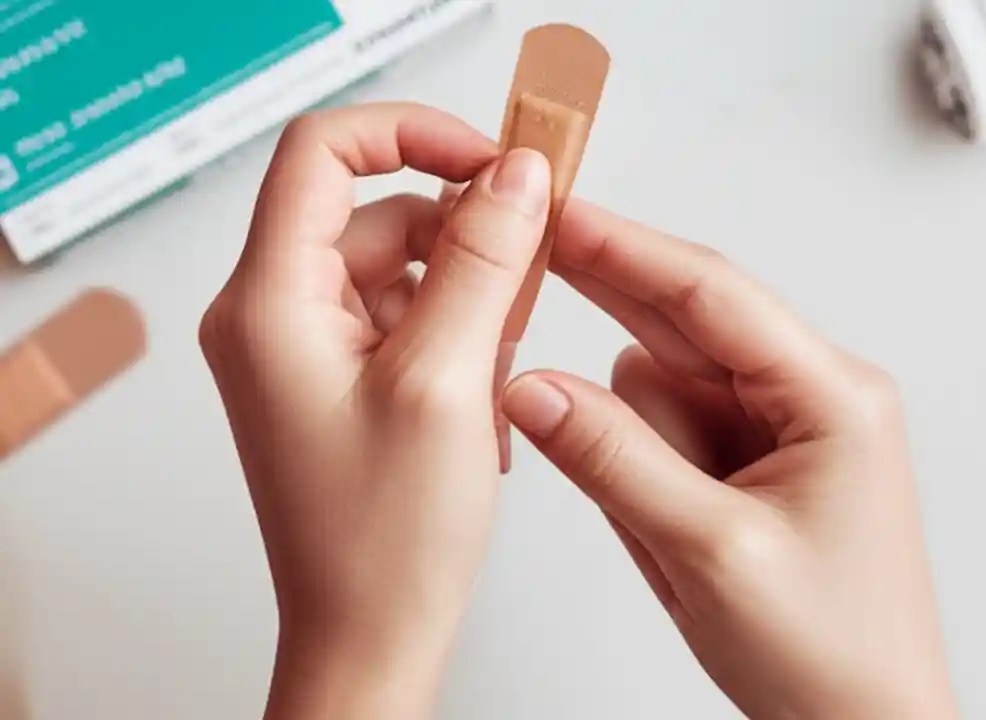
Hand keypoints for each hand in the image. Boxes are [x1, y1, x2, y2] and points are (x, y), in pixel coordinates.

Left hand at [200, 103, 549, 718]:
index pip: (324, 153)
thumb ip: (484, 262)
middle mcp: (276, 315)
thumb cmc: (384, 542)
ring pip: (404, 266)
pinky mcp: (340, 378)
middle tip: (532, 271)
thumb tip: (515, 174)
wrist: (369, 637)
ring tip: (504, 364)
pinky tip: (487, 394)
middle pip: (379, 213)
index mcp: (271, 303)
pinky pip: (408, 315)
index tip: (491, 159)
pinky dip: (460, 334)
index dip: (412, 135)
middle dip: (465, 234)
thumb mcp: (446, 381)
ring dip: (471, 294)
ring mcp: (306, 349)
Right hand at [501, 203, 958, 719]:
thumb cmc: (831, 652)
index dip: (628, 249)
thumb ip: (614, 460)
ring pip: (667, 389)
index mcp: (833, 398)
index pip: (712, 296)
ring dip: (637, 441)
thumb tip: (535, 387)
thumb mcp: (710, 552)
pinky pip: (671, 436)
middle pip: (685, 331)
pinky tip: (666, 531)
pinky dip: (646, 470)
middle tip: (532, 279)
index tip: (559, 214)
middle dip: (614, 330)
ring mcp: (782, 434)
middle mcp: (814, 399)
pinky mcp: (753, 467)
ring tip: (664, 530)